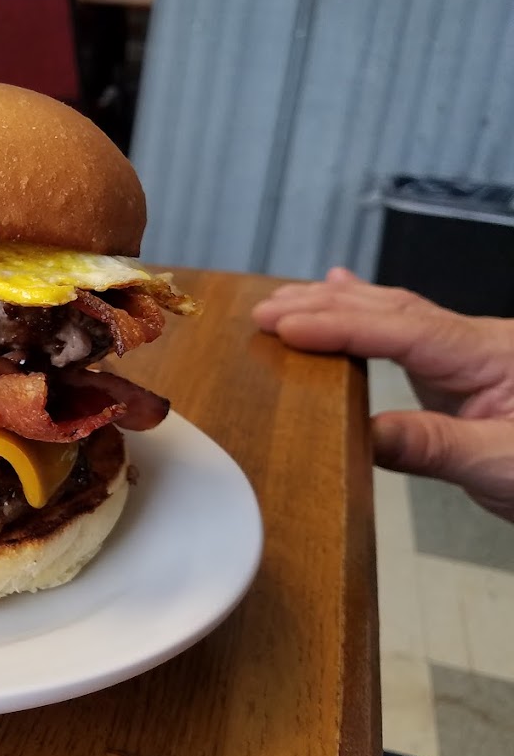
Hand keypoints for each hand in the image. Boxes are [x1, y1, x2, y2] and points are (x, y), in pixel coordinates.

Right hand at [253, 268, 513, 520]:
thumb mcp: (503, 466)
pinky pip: (407, 330)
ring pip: (396, 312)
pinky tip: (344, 289)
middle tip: (265, 313)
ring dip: (337, 305)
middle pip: (392, 308)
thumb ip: (432, 446)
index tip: (286, 327)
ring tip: (285, 301)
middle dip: (325, 306)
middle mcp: (479, 344)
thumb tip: (362, 435)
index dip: (340, 327)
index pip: (403, 331)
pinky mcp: (465, 372)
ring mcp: (472, 354)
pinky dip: (368, 311)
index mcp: (492, 355)